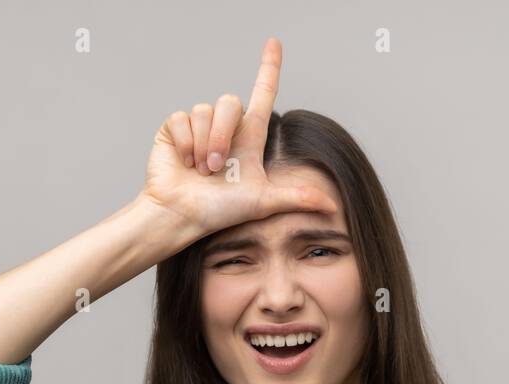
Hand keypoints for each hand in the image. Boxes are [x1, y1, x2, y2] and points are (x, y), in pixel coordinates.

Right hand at [139, 37, 338, 240]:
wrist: (180, 215)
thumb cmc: (220, 211)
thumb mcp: (263, 202)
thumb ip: (296, 198)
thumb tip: (333, 206)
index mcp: (248, 138)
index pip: (262, 94)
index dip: (269, 68)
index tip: (274, 42)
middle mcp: (225, 129)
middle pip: (230, 103)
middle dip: (221, 136)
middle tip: (214, 168)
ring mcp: (198, 128)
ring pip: (205, 110)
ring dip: (202, 144)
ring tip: (199, 170)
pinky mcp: (175, 128)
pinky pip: (182, 118)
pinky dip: (184, 143)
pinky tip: (183, 162)